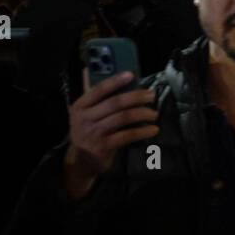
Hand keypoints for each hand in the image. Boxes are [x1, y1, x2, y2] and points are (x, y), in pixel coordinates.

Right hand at [61, 71, 158, 200]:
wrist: (81, 159)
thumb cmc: (89, 131)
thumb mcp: (87, 114)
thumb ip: (99, 99)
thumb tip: (118, 78)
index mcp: (80, 106)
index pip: (98, 90)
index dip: (115, 81)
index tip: (131, 75)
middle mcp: (85, 118)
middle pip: (115, 103)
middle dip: (136, 97)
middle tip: (151, 95)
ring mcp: (94, 132)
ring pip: (123, 118)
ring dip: (142, 114)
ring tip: (154, 113)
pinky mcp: (104, 146)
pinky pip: (127, 135)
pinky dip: (143, 131)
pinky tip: (153, 129)